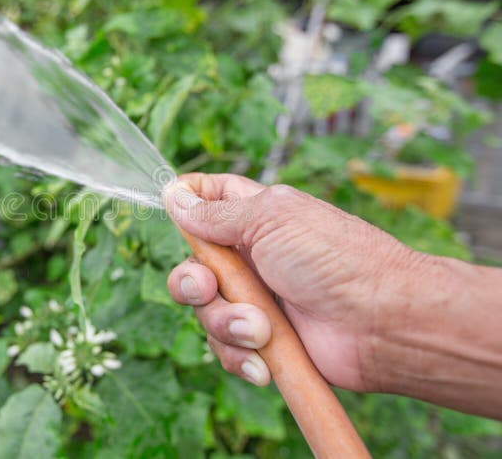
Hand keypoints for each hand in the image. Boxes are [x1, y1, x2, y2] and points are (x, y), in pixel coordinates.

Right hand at [164, 173, 417, 391]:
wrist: (382, 325)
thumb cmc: (335, 259)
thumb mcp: (271, 218)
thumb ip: (216, 212)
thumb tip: (173, 194)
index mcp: (254, 217)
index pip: (204, 200)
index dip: (184, 204)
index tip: (174, 213)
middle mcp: (250, 258)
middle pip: (192, 267)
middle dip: (194, 283)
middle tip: (210, 288)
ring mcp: (257, 301)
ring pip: (205, 313)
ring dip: (226, 323)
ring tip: (261, 330)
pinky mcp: (263, 342)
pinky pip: (226, 350)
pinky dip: (240, 356)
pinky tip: (264, 359)